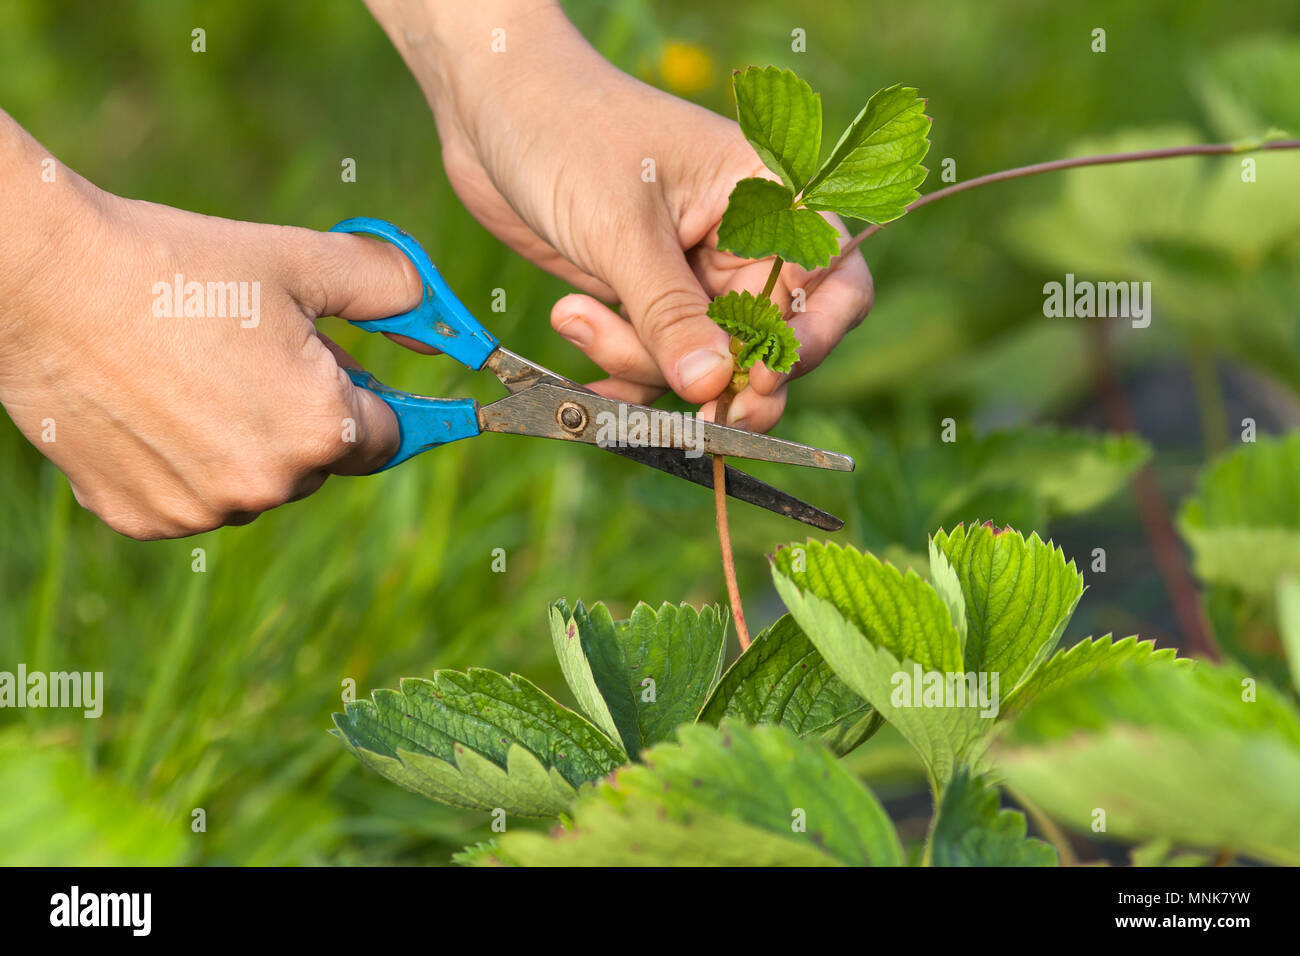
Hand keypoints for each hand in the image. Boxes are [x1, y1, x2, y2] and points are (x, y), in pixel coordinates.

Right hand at [0, 170, 420, 538]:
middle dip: (303, 414)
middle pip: (319, 461)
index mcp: (321, 429)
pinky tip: (150, 407)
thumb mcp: (301, 261)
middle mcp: (267, 486)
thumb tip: (434, 325)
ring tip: (191, 372)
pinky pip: (192, 498)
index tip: (345, 372)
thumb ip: (390, 290)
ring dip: (244, 442)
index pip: (388, 436)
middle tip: (248, 351)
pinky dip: (183, 463)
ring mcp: (199, 510)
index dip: (368, 396)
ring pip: (255, 483)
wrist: (46, 281)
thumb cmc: (179, 266)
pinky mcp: (140, 519)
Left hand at [368, 0, 872, 431]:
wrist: (490, 107)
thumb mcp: (620, 228)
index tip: (753, 380)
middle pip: (767, 342)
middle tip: (686, 406)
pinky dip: (621, 368)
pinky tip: (575, 334)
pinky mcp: (648, 299)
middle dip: (717, 375)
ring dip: (640, 362)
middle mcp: (743, 241)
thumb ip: (670, 313)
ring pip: (702, 362)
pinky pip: (656, 360)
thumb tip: (712, 386)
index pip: (830, 286)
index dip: (806, 342)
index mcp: (767, 197)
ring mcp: (694, 275)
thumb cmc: (565, 133)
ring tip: (573, 317)